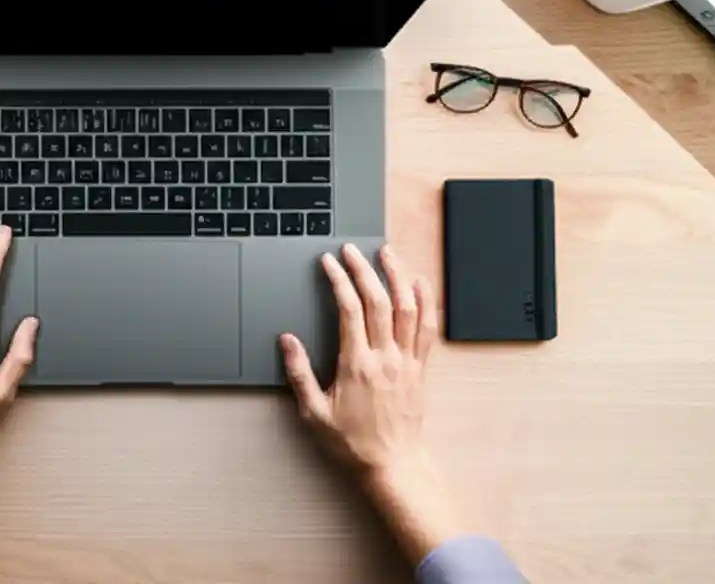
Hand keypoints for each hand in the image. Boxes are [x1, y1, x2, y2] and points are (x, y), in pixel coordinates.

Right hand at [282, 243, 461, 562]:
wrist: (393, 465)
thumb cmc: (352, 443)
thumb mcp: (314, 412)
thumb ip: (299, 373)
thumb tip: (286, 340)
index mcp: (356, 364)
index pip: (348, 309)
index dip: (338, 280)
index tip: (329, 262)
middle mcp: (384, 357)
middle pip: (378, 300)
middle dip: (364, 269)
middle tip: (352, 250)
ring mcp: (406, 361)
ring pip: (407, 307)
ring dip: (397, 276)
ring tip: (387, 254)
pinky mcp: (420, 368)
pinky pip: (427, 327)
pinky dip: (425, 301)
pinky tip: (420, 284)